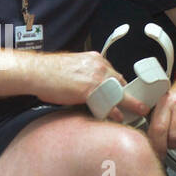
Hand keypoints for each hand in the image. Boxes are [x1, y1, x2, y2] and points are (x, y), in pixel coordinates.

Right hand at [29, 51, 149, 121]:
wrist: (37, 72)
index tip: (123, 91)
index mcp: (95, 59)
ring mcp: (96, 77)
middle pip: (120, 81)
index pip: (113, 73)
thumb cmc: (49, 72)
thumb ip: (86, 74)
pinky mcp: (89, 90)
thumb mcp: (74, 67)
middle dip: (128, 93)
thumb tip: (90, 86)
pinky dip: (114, 110)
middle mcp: (99, 66)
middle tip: (137, 102)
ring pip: (118, 91)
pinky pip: (106, 102)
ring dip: (129, 102)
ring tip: (138, 110)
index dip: (118, 85)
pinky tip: (118, 116)